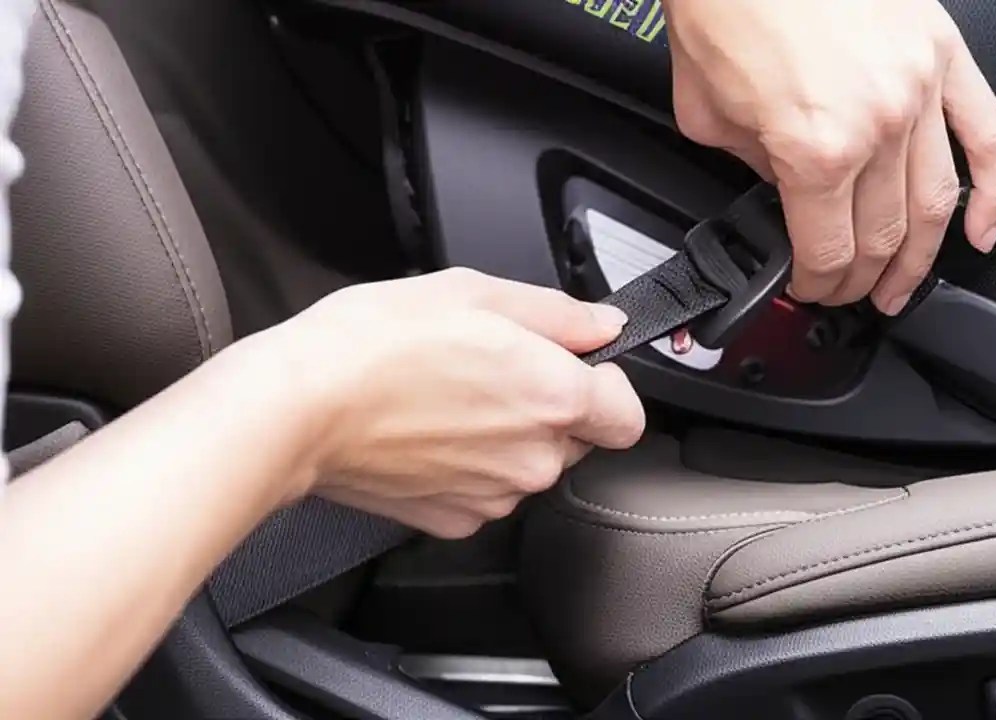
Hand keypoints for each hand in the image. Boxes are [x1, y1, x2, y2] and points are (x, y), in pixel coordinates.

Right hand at [275, 268, 644, 538]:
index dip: (606, 383)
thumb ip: (557, 313)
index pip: (628, 413)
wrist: (297, 409)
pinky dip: (471, 469)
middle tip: (493, 371)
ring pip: (530, 467)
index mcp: (553, 396)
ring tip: (450, 399)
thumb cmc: (372, 344)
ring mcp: (496, 496)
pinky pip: (488, 493)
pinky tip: (429, 433)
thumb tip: (603, 325)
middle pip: (578, 439)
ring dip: (509, 438)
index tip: (574, 365)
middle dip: (551, 408)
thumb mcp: (473, 292)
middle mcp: (534, 457)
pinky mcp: (455, 520)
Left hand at [666, 0, 995, 312]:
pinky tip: (983, 232)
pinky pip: (988, 137)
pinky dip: (995, 194)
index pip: (828, 250)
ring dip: (924, 258)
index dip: (820, 284)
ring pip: (938, 203)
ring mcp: (920, 91)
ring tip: (909, 284)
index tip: (813, 288)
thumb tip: (781, 195)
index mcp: (814, 147)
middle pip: (884, 237)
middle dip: (865, 281)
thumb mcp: (706, 111)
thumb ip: (750, 168)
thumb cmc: (726, 2)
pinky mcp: (944, 55)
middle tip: (855, 294)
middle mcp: (877, 125)